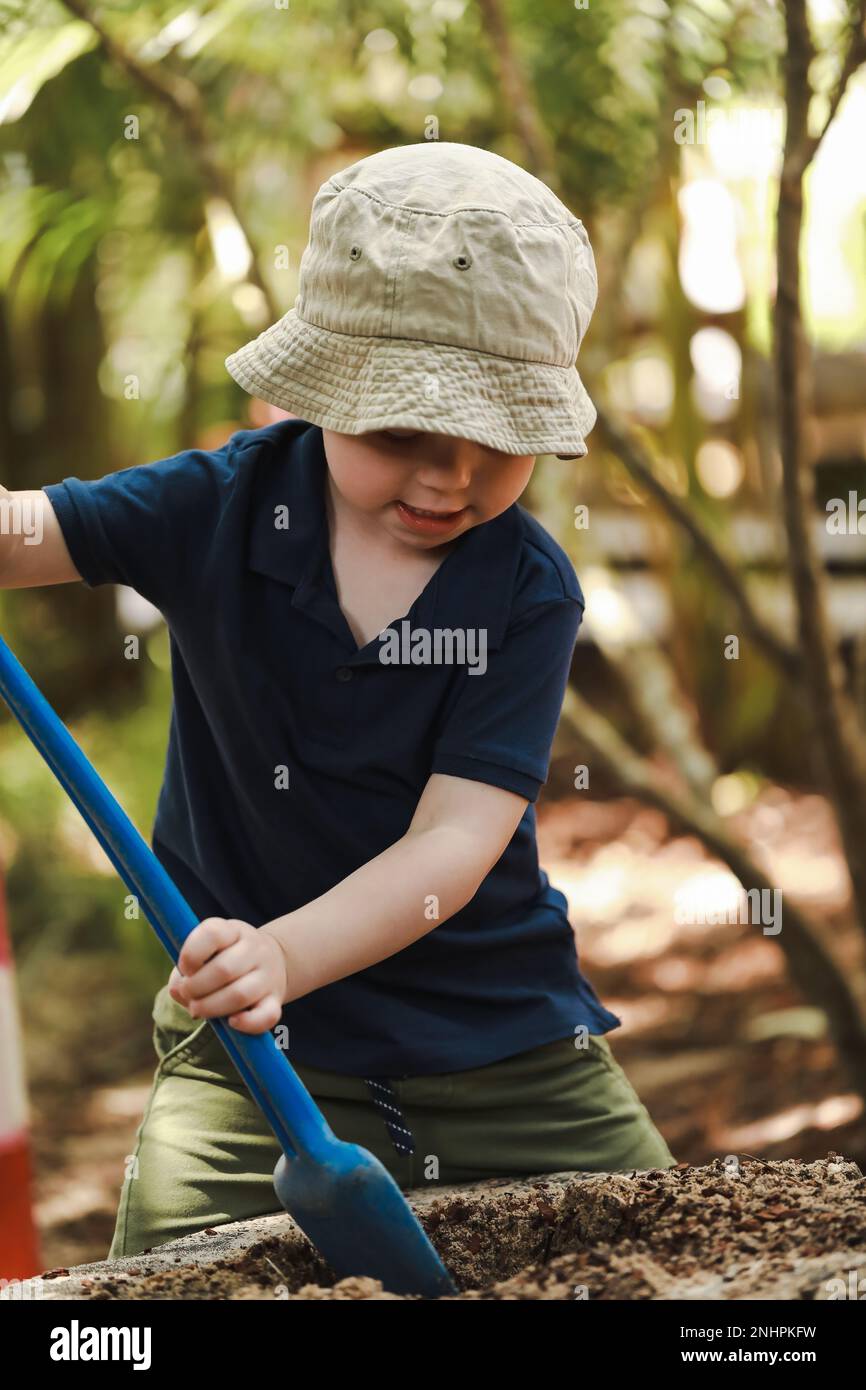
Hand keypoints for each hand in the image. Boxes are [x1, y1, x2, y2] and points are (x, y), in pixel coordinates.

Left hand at [168, 917, 288, 1034]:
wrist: (270, 960)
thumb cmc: (224, 958)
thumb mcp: (205, 953)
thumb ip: (184, 970)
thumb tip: (177, 991)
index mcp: (233, 931)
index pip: (212, 934)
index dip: (191, 955)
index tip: (185, 968)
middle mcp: (254, 949)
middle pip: (223, 969)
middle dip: (195, 988)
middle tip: (188, 994)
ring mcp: (268, 975)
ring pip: (240, 995)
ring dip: (211, 1008)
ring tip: (198, 1010)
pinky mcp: (275, 1000)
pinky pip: (267, 1016)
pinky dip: (247, 1023)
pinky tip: (232, 1022)